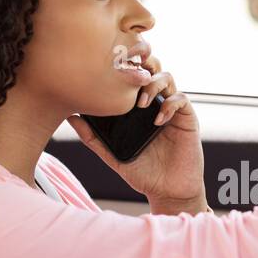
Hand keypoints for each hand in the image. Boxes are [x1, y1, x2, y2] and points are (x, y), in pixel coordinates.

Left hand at [67, 48, 205, 210]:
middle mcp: (155, 102)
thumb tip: (70, 118)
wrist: (168, 191)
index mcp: (137, 106)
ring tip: (141, 104)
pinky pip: (181, 99)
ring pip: (166, 77)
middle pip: (151, 68)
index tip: (109, 71)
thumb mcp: (113, 154)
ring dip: (152, 84)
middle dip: (140, 65)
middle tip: (128, 77)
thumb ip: (93, 138)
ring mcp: (171, 109)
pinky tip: (158, 120)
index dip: (124, 66)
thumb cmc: (143, 173)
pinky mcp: (187, 119)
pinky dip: (169, 104)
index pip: (132, 76)